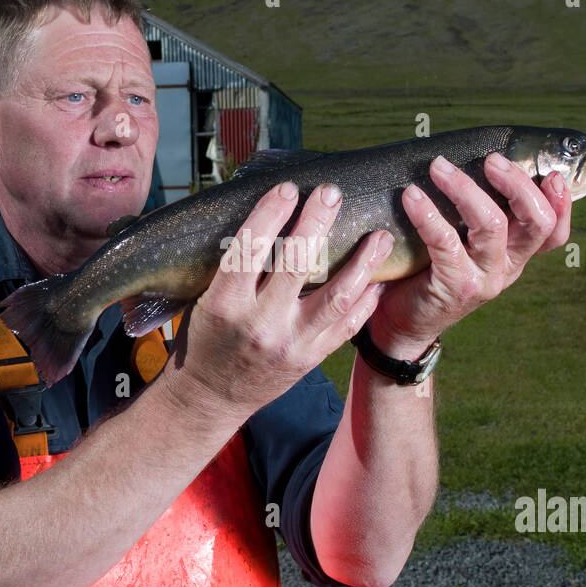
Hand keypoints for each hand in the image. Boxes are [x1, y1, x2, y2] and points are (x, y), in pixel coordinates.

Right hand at [161, 181, 392, 417]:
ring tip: (380, 237)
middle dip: (318, 222)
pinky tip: (380, 278)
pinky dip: (366, 300)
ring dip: (363, 263)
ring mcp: (291, 343)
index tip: (287, 188)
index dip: (271, 214)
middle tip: (332, 193)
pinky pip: (347, 326)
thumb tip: (266, 216)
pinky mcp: (311, 359)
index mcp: (225, 304)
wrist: (211, 397)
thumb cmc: (206, 339)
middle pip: (297, 264)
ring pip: (336, 297)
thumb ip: (233, 266)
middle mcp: (260, 323)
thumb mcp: (204, 300)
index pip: (250, 249)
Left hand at [367, 154, 572, 359]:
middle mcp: (507, 268)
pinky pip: (446, 241)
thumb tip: (469, 160)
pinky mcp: (455, 286)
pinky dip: (428, 213)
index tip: (551, 174)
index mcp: (515, 256)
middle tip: (491, 160)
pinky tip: (412, 196)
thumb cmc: (427, 272)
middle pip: (536, 223)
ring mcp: (484, 279)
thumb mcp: (463, 245)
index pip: (554, 232)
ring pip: (493, 226)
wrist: (402, 324)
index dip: (562, 204)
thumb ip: (475, 216)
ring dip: (466, 189)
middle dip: (518, 184)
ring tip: (440, 167)